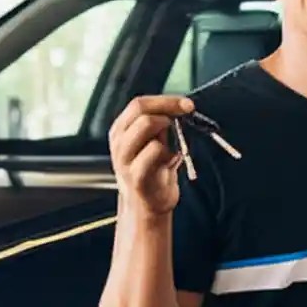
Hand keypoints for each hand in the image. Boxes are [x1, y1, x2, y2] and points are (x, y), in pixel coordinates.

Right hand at [109, 95, 194, 216]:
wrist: (147, 206)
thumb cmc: (152, 171)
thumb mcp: (153, 142)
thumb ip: (160, 124)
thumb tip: (178, 105)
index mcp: (121, 130)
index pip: (139, 104)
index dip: (165, 100)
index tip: (186, 104)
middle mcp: (119, 142)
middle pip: (142, 111)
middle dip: (169, 108)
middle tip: (187, 113)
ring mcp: (124, 159)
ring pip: (147, 125)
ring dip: (167, 130)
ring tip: (174, 145)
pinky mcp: (136, 176)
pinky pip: (155, 151)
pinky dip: (171, 151)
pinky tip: (173, 160)